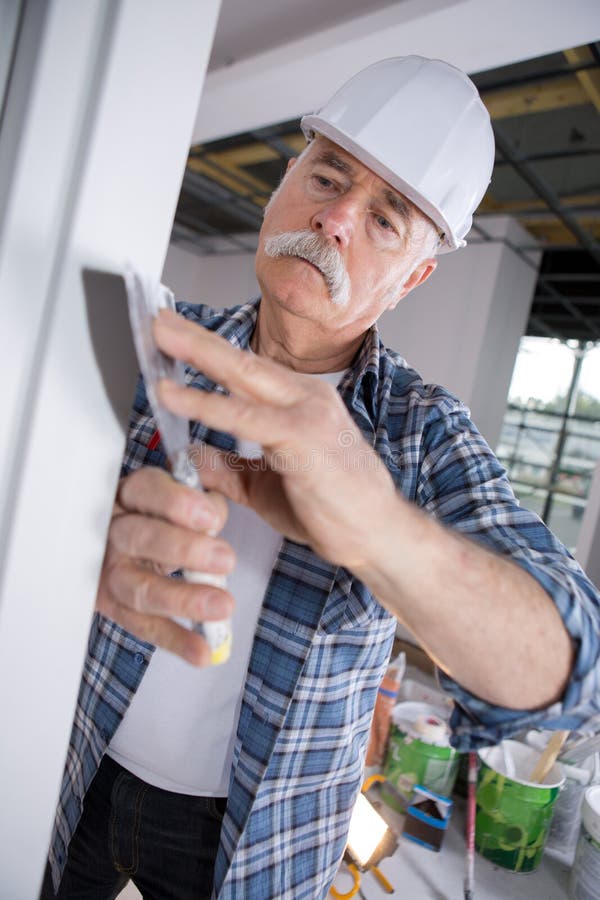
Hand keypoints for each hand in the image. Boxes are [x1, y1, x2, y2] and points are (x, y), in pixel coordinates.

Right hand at [96, 467, 234, 664]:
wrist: (124, 547)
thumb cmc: (164, 518)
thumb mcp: (184, 501)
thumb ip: (203, 506)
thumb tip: (214, 520)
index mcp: (130, 496)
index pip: (146, 491)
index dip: (177, 504)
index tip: (210, 518)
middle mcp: (113, 532)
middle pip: (140, 538)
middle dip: (185, 550)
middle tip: (226, 560)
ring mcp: (109, 572)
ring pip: (139, 588)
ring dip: (183, 600)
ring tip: (222, 606)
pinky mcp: (113, 607)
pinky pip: (143, 626)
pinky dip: (175, 641)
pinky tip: (203, 651)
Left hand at [153, 309, 398, 570]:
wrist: (377, 535)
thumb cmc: (332, 508)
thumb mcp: (266, 487)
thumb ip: (230, 469)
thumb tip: (192, 456)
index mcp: (300, 403)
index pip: (245, 370)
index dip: (205, 353)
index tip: (171, 338)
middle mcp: (306, 398)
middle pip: (241, 360)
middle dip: (194, 338)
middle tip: (156, 317)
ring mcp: (308, 413)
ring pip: (241, 376)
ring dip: (196, 354)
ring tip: (158, 337)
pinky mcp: (304, 437)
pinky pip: (244, 418)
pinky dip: (205, 405)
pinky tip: (173, 396)